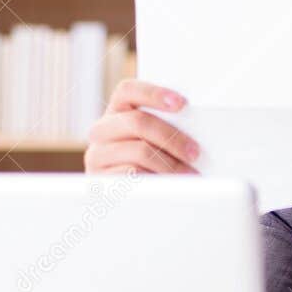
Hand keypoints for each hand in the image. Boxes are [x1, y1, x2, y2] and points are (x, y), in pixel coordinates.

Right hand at [83, 79, 199, 174]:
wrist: (125, 200)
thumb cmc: (149, 161)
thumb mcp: (153, 139)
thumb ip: (165, 126)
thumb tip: (194, 125)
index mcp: (116, 111)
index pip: (127, 90)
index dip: (154, 93)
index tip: (181, 103)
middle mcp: (102, 130)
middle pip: (138, 122)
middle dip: (171, 137)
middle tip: (194, 152)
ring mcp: (97, 154)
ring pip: (139, 151)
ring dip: (170, 163)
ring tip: (188, 173)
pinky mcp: (100, 179)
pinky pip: (133, 175)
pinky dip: (156, 178)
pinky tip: (169, 184)